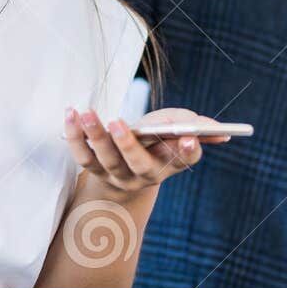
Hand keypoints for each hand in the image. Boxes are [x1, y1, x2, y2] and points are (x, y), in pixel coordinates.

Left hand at [63, 106, 226, 200]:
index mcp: (169, 162)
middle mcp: (145, 174)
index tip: (190, 137)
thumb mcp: (173, 128)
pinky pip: (83, 156)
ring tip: (86, 112)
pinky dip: (74, 136)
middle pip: (138, 164)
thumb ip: (192, 124)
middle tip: (117, 122)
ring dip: (95, 135)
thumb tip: (215, 128)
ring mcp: (118, 175)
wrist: (127, 165)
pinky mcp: (95, 169)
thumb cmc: (156, 139)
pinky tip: (71, 113)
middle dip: (128, 144)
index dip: (187, 150)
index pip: (182, 159)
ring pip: (106, 160)